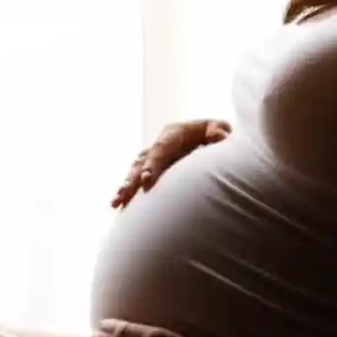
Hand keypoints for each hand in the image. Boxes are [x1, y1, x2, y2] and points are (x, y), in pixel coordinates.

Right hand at [111, 119, 231, 208]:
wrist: (207, 137)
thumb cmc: (216, 133)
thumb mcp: (220, 129)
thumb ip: (218, 132)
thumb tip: (215, 137)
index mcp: (174, 133)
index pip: (160, 149)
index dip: (152, 164)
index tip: (146, 180)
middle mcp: (159, 144)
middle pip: (143, 161)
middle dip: (133, 178)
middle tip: (123, 194)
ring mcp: (154, 157)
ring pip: (136, 171)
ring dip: (126, 187)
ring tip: (116, 202)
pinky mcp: (154, 170)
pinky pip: (138, 180)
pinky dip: (130, 192)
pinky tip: (121, 207)